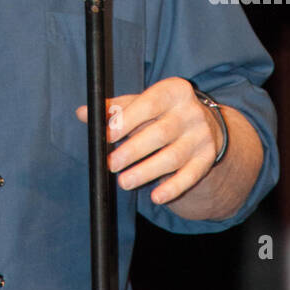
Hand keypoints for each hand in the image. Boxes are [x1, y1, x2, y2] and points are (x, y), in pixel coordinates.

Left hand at [76, 76, 223, 205]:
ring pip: (173, 157)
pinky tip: (156, 198)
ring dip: (147, 172)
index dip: (127, 120)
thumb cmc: (162, 112)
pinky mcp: (207, 158)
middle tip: (111, 165)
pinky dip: (173, 188)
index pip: (148, 104)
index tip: (108, 136)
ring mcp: (202, 136)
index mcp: (173, 90)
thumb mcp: (142, 103)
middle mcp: (191, 111)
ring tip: (124, 182)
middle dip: (133, 151)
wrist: (205, 124)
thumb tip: (83, 113)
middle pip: (160, 133)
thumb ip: (114, 108)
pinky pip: (190, 176)